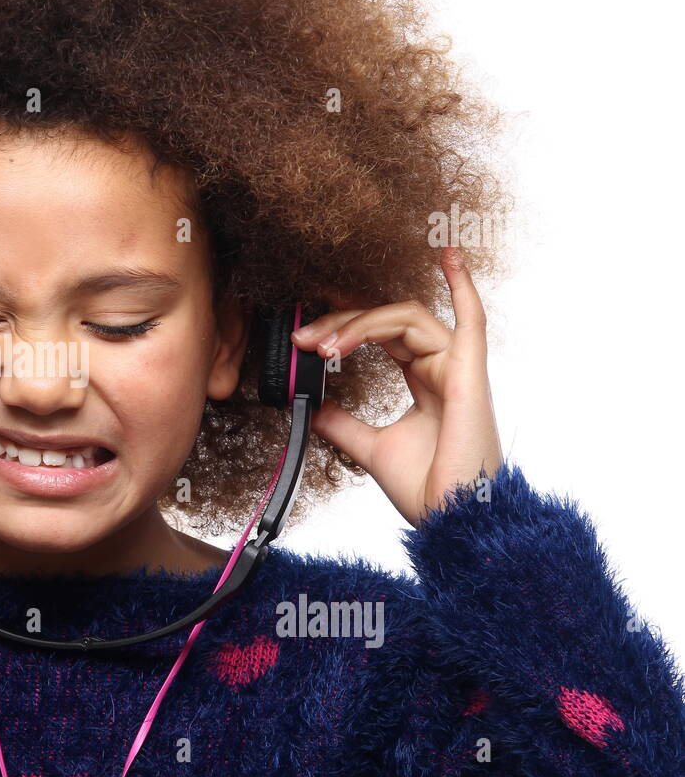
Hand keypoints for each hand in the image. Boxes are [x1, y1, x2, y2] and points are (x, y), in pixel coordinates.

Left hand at [290, 246, 502, 526]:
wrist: (450, 519)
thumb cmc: (427, 490)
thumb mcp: (371, 448)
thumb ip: (344, 423)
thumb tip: (312, 405)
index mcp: (422, 382)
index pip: (381, 335)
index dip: (343, 330)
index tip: (303, 340)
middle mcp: (440, 368)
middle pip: (387, 322)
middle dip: (341, 325)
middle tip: (304, 339)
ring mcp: (457, 368)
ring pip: (406, 319)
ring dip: (361, 324)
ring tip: (326, 345)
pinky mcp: (468, 374)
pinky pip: (472, 320)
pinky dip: (462, 285)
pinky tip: (448, 256)